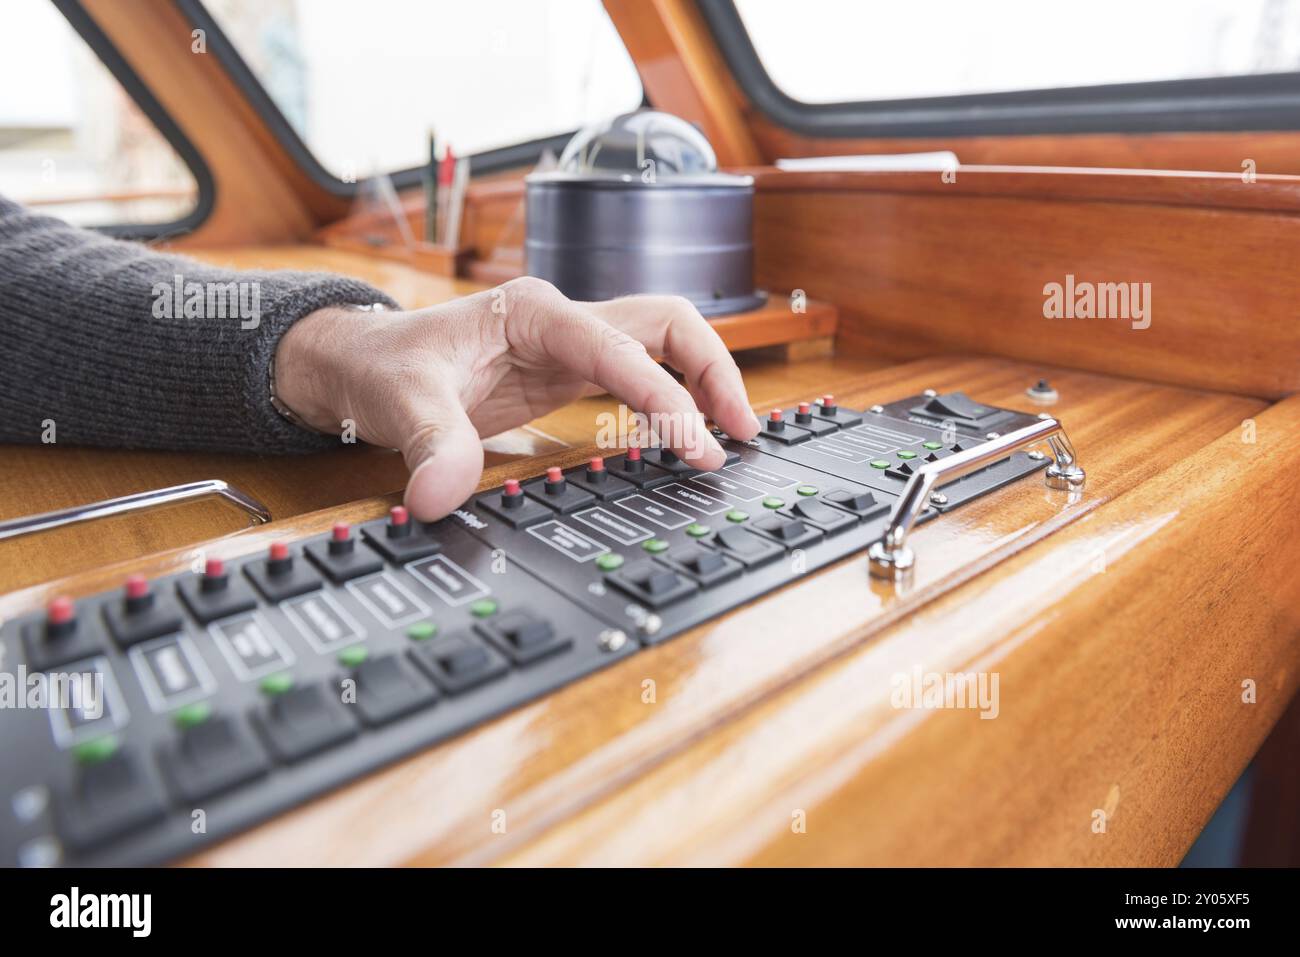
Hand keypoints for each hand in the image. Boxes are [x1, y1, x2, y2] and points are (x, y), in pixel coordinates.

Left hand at [274, 277, 758, 519]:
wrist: (360, 364)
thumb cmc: (381, 366)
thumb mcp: (399, 402)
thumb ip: (429, 446)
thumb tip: (438, 498)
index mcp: (534, 312)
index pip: (621, 346)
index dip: (665, 395)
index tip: (695, 444)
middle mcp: (562, 320)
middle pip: (668, 323)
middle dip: (713, 370)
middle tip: (741, 431)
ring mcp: (569, 345)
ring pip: (662, 344)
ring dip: (703, 382)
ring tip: (731, 437)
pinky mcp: (567, 373)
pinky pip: (638, 375)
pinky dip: (670, 401)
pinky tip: (682, 439)